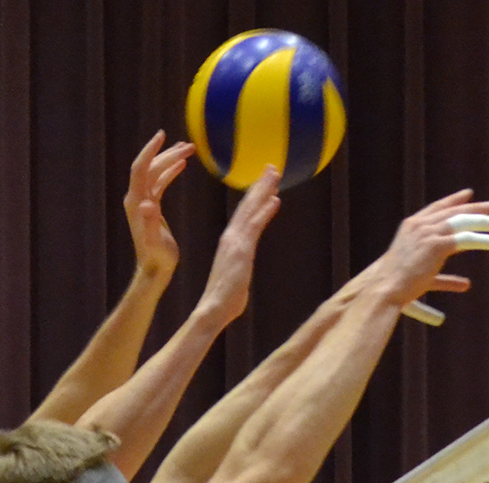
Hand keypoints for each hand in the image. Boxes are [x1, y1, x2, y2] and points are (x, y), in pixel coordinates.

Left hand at [125, 132, 196, 277]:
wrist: (154, 269)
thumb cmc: (157, 258)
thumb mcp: (156, 241)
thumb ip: (152, 223)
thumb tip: (147, 204)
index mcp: (136, 202)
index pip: (140, 169)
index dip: (150, 150)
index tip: (162, 134)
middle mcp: (136, 199)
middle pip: (150, 168)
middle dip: (168, 154)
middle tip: (190, 145)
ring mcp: (143, 202)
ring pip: (155, 173)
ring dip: (170, 160)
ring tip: (190, 149)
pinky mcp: (151, 207)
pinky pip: (159, 183)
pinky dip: (170, 172)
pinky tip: (183, 165)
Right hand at [193, 166, 282, 324]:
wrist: (213, 308)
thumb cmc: (224, 299)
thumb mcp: (236, 276)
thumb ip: (241, 266)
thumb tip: (242, 270)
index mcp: (230, 242)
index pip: (244, 214)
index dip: (254, 196)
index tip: (264, 182)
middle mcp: (231, 238)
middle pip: (247, 206)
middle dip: (260, 185)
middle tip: (271, 167)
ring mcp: (235, 242)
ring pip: (250, 210)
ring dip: (263, 191)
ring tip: (274, 173)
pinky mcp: (241, 250)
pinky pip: (254, 226)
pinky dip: (263, 212)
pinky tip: (274, 200)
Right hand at [372, 190, 488, 307]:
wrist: (384, 288)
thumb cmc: (397, 286)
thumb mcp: (422, 276)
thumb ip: (445, 279)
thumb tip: (467, 285)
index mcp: (410, 227)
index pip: (435, 208)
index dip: (452, 201)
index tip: (467, 195)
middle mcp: (419, 226)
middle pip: (452, 212)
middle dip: (474, 208)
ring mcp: (427, 233)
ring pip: (462, 222)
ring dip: (484, 223)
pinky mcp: (436, 245)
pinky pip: (465, 239)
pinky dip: (483, 240)